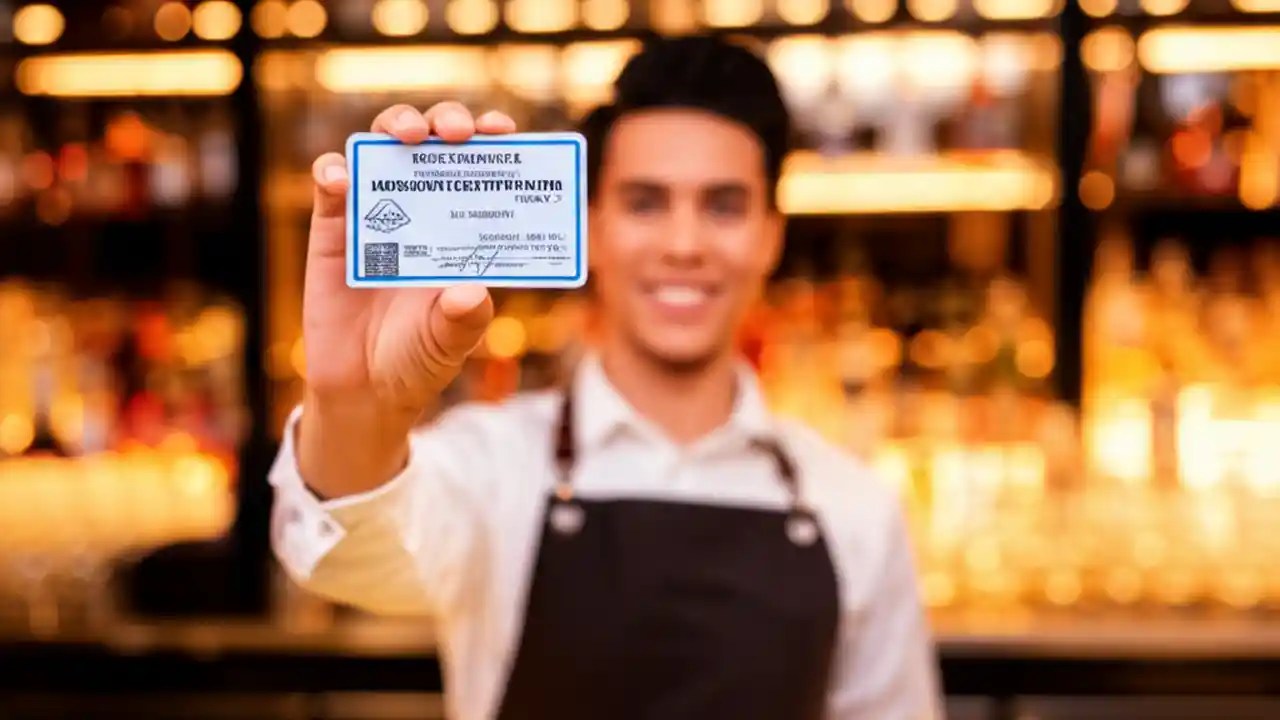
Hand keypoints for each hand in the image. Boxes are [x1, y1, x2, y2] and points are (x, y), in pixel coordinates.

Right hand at [303, 102, 516, 413]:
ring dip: (394, 127)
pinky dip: (333, 171)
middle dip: (447, 122)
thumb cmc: (418, 358)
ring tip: (406, 136)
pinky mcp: (333, 229)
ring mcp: (376, 214)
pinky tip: (341, 179)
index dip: (491, 139)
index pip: (482, 167)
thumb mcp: (450, 343)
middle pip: (434, 143)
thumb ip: (465, 321)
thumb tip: (472, 292)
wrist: (363, 390)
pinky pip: (330, 186)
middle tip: (456, 133)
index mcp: (463, 228)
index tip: (503, 132)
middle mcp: (423, 210)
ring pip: (382, 147)